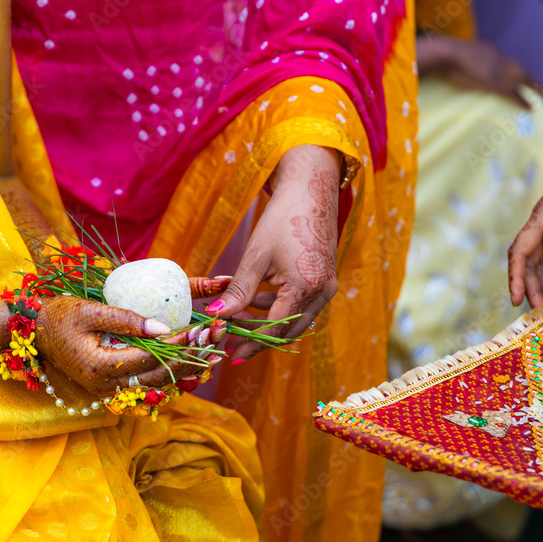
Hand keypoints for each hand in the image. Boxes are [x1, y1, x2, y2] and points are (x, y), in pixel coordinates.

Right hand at [34, 277, 229, 395]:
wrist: (33, 332)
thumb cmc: (58, 316)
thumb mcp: (89, 311)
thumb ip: (126, 320)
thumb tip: (163, 328)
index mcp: (101, 367)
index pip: (151, 358)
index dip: (179, 344)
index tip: (202, 329)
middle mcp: (107, 386)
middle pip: (160, 375)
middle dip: (191, 357)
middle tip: (217, 339)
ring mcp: (110, 390)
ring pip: (158, 383)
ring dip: (186, 367)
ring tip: (213, 352)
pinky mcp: (112, 386)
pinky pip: (147, 382)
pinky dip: (170, 372)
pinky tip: (190, 361)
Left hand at [209, 145, 340, 361]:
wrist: (311, 190)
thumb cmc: (282, 218)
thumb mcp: (256, 256)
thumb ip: (238, 291)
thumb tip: (216, 316)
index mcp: (306, 287)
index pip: (275, 329)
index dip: (251, 342)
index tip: (229, 351)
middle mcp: (322, 292)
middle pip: (288, 331)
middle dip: (259, 339)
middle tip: (232, 344)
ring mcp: (327, 287)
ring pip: (296, 321)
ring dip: (268, 322)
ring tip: (238, 319)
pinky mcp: (325, 281)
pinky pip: (302, 306)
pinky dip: (279, 308)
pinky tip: (257, 300)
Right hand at [421, 36, 542, 108]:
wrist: (449, 54)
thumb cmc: (448, 55)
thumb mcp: (462, 53)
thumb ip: (469, 58)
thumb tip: (466, 62)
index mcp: (491, 52)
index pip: (507, 63)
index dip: (515, 72)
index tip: (521, 78)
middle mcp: (499, 60)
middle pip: (519, 70)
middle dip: (532, 79)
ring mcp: (498, 72)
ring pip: (522, 80)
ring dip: (535, 88)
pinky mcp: (495, 84)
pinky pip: (513, 93)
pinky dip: (523, 100)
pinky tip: (531, 107)